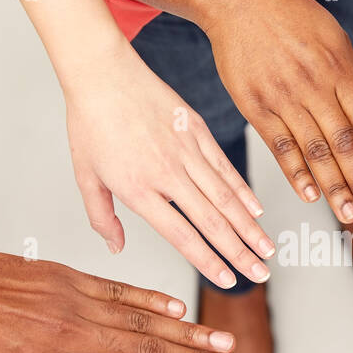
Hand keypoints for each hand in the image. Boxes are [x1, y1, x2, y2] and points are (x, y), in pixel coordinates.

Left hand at [64, 48, 275, 287]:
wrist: (102, 72)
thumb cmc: (90, 123)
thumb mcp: (84, 175)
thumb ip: (101, 217)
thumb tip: (116, 249)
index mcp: (138, 188)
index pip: (181, 235)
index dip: (207, 261)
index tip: (227, 281)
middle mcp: (167, 173)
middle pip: (212, 221)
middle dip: (240, 252)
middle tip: (261, 274)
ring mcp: (186, 150)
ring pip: (225, 196)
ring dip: (249, 227)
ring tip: (267, 249)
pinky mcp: (196, 130)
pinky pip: (224, 166)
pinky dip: (243, 190)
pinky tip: (257, 211)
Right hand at [199, 0, 352, 223]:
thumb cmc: (290, 18)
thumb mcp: (333, 38)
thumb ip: (352, 80)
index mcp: (339, 67)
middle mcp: (313, 85)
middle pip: (344, 143)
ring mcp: (283, 97)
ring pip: (314, 151)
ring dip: (334, 188)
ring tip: (349, 214)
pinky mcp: (255, 106)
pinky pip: (280, 147)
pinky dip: (296, 174)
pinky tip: (310, 195)